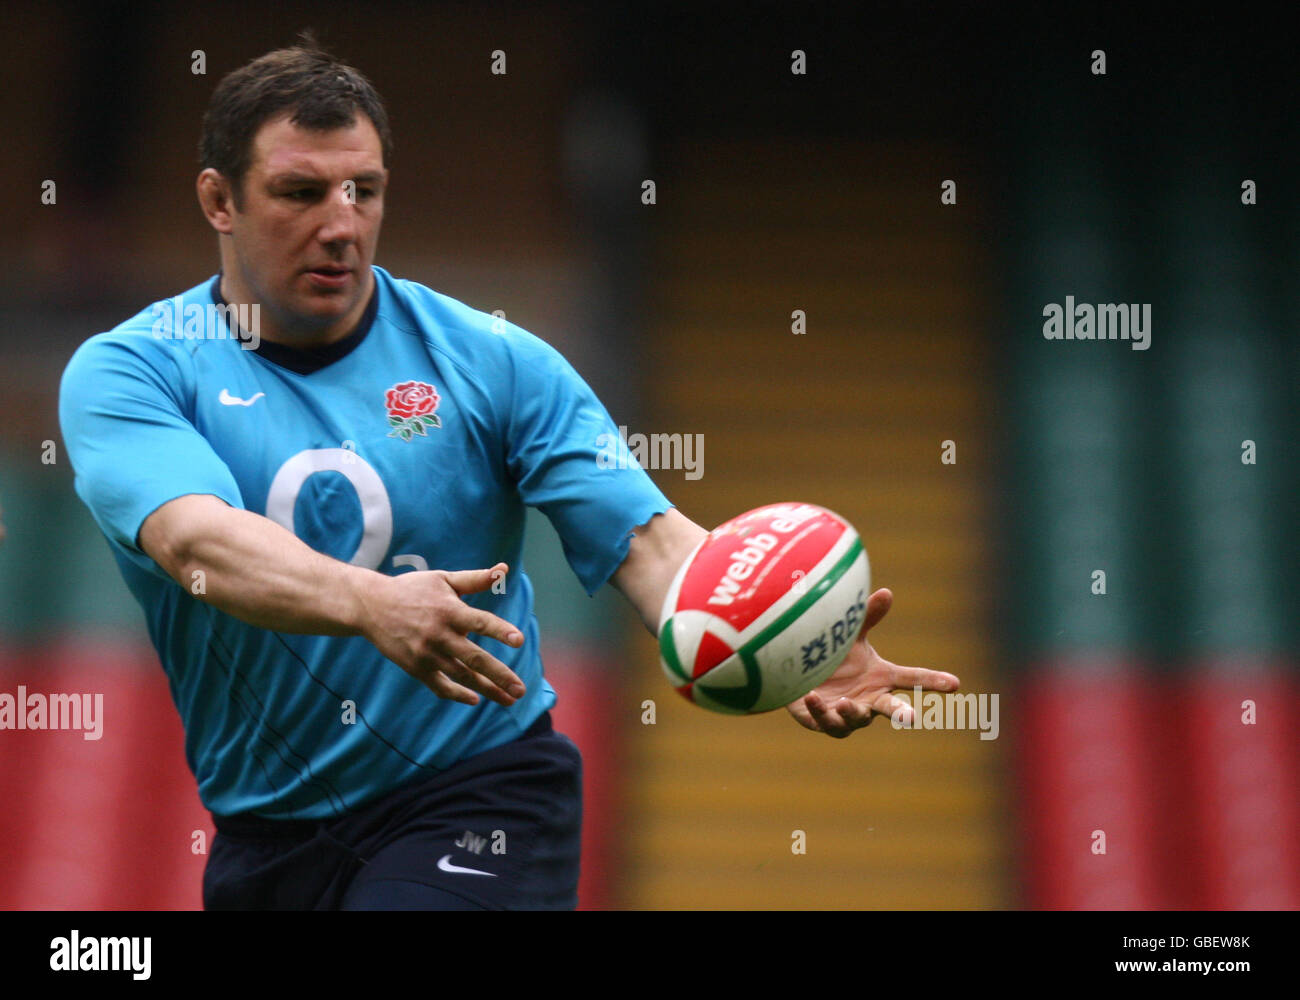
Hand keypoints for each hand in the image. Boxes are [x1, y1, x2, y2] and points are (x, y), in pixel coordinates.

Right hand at [359, 562, 525, 706]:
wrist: (370, 606)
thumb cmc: (411, 589)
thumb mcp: (443, 579)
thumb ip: (475, 579)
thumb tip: (504, 569)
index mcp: (449, 610)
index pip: (480, 622)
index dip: (500, 631)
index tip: (519, 640)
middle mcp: (439, 634)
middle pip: (474, 658)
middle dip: (499, 675)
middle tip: (520, 690)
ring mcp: (426, 653)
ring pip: (461, 676)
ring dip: (487, 689)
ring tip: (509, 699)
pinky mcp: (416, 667)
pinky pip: (439, 685)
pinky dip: (457, 694)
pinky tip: (475, 699)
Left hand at [787, 588, 958, 737]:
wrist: (800, 675)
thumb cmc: (834, 658)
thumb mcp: (851, 636)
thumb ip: (868, 618)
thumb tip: (886, 592)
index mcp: (882, 680)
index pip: (913, 679)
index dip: (934, 681)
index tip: (955, 683)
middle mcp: (869, 700)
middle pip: (890, 709)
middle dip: (901, 713)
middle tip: (912, 718)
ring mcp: (847, 714)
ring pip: (855, 720)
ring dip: (852, 713)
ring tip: (845, 702)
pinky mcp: (822, 721)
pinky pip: (823, 721)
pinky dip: (818, 711)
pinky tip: (811, 696)